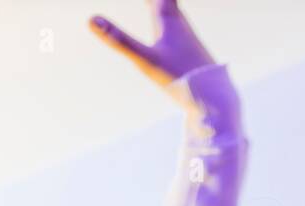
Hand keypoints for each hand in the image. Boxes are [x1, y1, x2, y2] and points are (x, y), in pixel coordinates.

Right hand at [89, 0, 215, 88]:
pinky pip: (178, 26)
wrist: (214, 96)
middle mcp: (180, 23)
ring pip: (173, 10)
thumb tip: (90, 20)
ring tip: (158, 4)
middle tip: (152, 1)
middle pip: (166, 0)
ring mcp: (188, 36)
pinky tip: (172, 29)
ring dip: (164, 3)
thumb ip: (118, 40)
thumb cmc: (179, 76)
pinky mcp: (192, 50)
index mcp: (168, 19)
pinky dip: (169, 17)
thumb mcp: (144, 60)